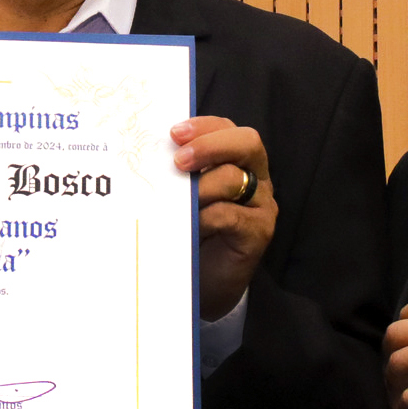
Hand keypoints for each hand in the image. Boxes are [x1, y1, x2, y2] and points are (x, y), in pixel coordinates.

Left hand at [171, 116, 276, 319]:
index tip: (173, 133)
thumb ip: (176, 173)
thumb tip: (146, 152)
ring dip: (200, 187)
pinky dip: (206, 217)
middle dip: (210, 145)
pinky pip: (232, 215)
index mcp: (235, 159)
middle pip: (246, 143)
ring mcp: (260, 204)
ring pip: (234, 178)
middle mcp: (254, 176)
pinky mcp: (259, 232)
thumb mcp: (182, 196)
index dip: (202, 126)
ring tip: (175, 202)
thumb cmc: (191, 232)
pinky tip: (189, 225)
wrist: (206, 283)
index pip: (226, 128)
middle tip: (179, 161)